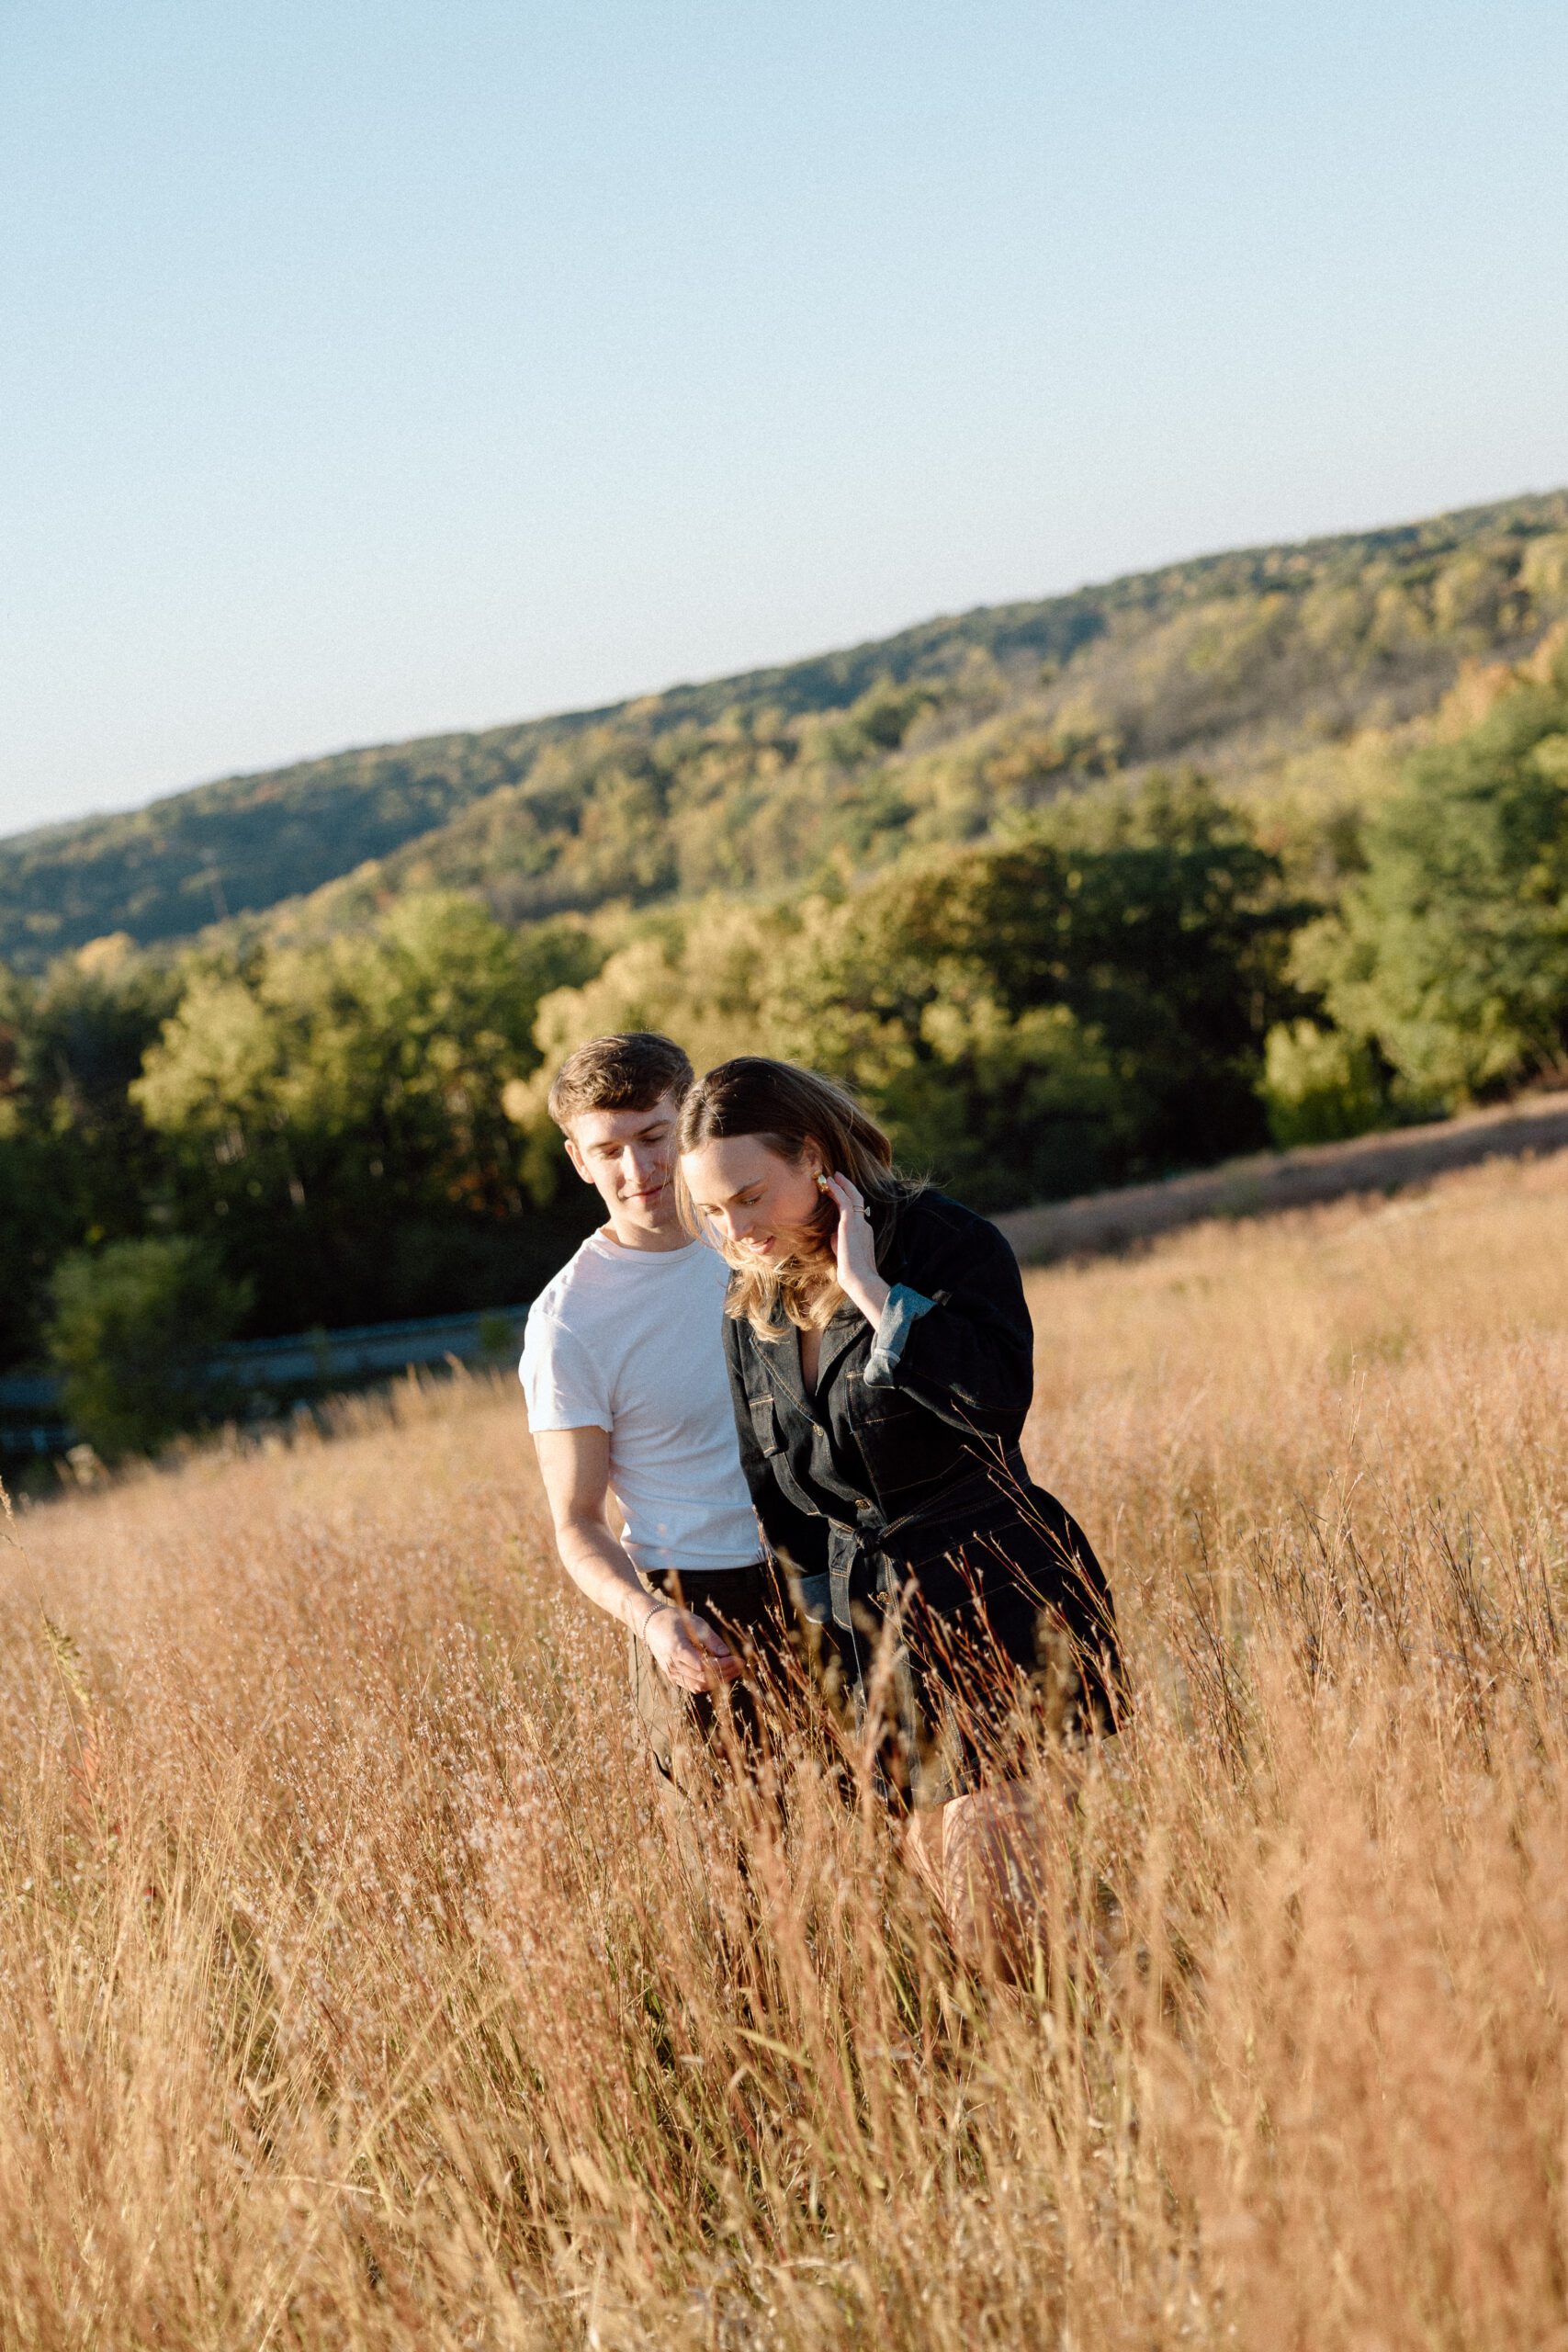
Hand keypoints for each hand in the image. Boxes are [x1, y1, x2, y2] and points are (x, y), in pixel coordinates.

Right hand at [643, 1602, 744, 1692]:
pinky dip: (708, 1683)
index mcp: (677, 1650)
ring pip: (699, 1685)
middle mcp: (673, 1665)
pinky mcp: (672, 1675)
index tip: (739, 1660)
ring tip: (733, 1670)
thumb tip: (726, 1653)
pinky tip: (720, 1674)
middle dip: (726, 1673)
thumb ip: (710, 1639)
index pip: (705, 1666)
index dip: (724, 1666)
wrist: (650, 1624)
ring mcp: (672, 1673)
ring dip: (718, 1680)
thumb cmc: (673, 1619)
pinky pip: (692, 1685)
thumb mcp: (694, 1622)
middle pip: (704, 1678)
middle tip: (741, 1665)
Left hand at [822, 1171, 890, 1324]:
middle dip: (847, 1187)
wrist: (859, 1279)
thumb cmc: (850, 1272)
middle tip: (838, 1177)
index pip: (857, 1212)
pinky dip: (837, 1191)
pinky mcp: (850, 1223)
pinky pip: (844, 1201)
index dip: (848, 1200)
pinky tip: (829, 1184)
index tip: (840, 1192)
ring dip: (842, 1185)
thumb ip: (839, 1242)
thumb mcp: (843, 1253)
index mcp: (864, 1233)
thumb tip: (832, 1234)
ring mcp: (859, 1223)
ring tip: (832, 1176)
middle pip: (857, 1200)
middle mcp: (864, 1225)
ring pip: (852, 1197)